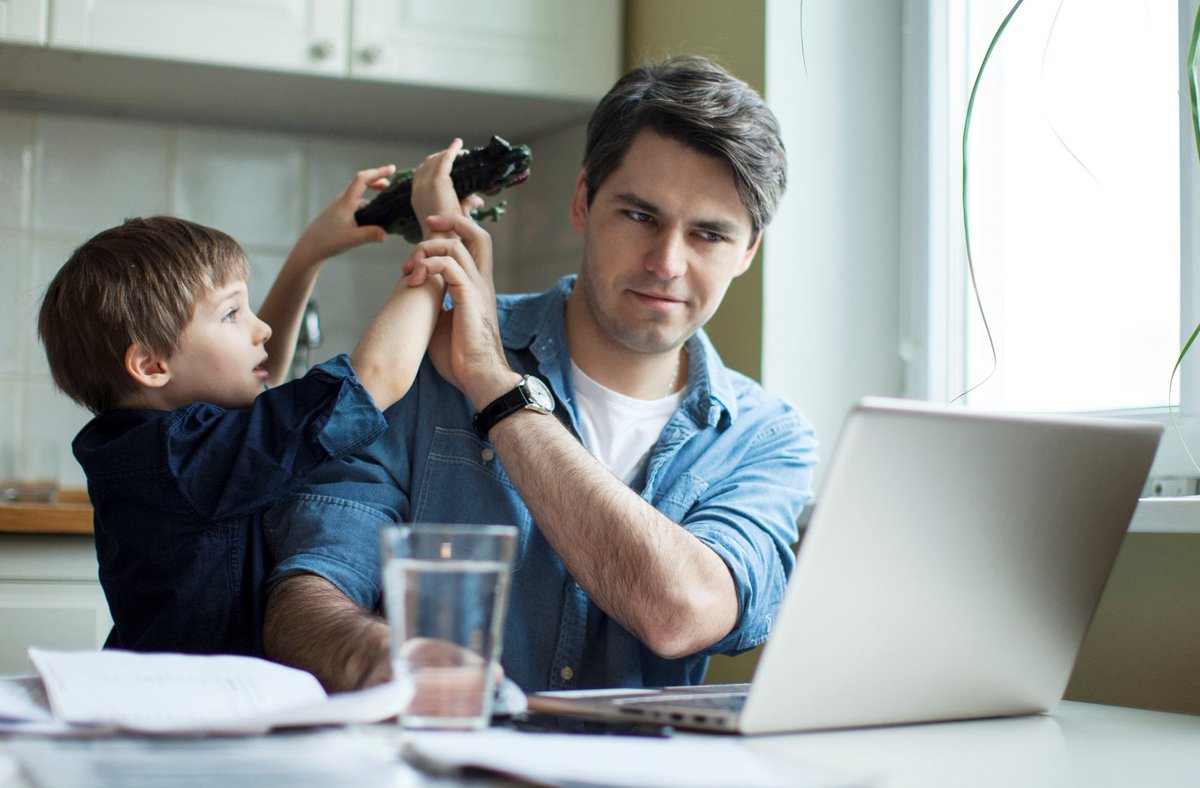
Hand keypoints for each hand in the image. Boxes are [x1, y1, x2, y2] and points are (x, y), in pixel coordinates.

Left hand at [289, 164, 395, 267]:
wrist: (310, 248)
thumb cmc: (327, 241)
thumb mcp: (352, 239)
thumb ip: (370, 235)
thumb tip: (385, 234)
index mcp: (345, 202)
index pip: (362, 179)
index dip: (378, 172)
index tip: (392, 169)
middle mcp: (342, 200)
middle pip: (360, 182)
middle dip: (377, 180)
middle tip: (391, 184)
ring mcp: (339, 206)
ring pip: (358, 193)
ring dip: (371, 191)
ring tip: (386, 197)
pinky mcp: (339, 214)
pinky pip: (355, 203)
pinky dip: (366, 203)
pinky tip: (373, 215)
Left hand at [402, 214, 516, 406]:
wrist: (478, 377)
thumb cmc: (461, 358)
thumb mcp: (443, 324)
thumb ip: (436, 304)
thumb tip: (418, 298)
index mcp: (476, 286)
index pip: (474, 246)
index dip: (456, 230)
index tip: (430, 230)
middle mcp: (481, 282)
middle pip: (478, 234)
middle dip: (451, 221)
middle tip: (427, 224)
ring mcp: (477, 288)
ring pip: (457, 245)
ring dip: (427, 248)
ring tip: (410, 268)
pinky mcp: (469, 297)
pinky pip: (449, 265)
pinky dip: (428, 264)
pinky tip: (415, 279)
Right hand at [412, 139, 465, 239]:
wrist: (443, 240)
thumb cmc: (448, 234)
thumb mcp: (455, 216)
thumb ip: (465, 205)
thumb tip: (478, 201)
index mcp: (417, 198)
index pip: (422, 174)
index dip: (433, 165)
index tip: (446, 162)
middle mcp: (418, 189)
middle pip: (427, 164)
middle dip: (440, 157)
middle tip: (456, 155)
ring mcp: (426, 184)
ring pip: (435, 160)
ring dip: (447, 153)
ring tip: (461, 152)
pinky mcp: (437, 181)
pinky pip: (445, 160)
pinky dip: (452, 151)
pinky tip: (459, 144)